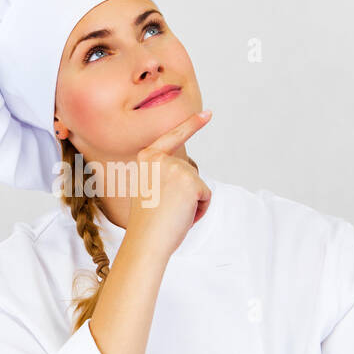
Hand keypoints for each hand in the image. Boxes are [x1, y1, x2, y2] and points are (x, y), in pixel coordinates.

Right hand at [125, 109, 211, 258]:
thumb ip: (163, 176)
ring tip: (171, 214)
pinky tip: (182, 216)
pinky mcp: (191, 182)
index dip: (191, 125)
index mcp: (147, 158)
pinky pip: (206, 196)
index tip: (208, 113)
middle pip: (188, 171)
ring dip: (192, 203)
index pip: (172, 137)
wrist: (145, 240)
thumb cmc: (146, 223)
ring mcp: (176, 168)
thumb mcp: (149, 189)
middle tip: (165, 209)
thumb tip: (184, 179)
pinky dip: (199, 210)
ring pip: (198, 184)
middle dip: (185, 193)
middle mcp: (160, 158)